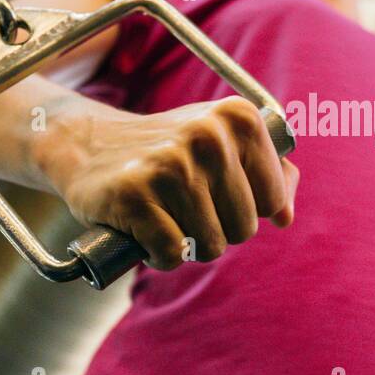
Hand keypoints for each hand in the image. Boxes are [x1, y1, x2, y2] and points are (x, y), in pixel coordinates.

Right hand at [37, 95, 298, 269]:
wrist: (88, 146)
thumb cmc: (168, 152)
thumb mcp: (222, 143)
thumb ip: (269, 172)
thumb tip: (286, 216)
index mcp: (239, 118)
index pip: (273, 200)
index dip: (246, 209)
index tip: (216, 192)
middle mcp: (209, 135)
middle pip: (245, 228)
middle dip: (217, 229)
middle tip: (184, 206)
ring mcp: (171, 164)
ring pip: (211, 245)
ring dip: (187, 244)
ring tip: (164, 215)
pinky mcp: (135, 195)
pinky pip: (172, 254)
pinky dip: (160, 256)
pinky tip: (145, 232)